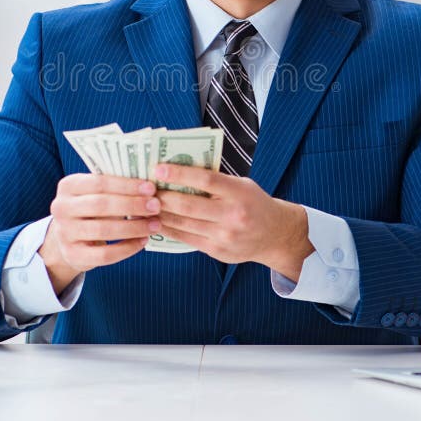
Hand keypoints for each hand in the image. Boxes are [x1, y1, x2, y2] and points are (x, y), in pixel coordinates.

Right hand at [38, 174, 160, 294]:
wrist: (68, 238)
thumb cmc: (90, 208)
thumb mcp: (94, 193)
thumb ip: (115, 187)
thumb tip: (149, 187)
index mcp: (68, 186)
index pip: (99, 182)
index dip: (126, 185)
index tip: (150, 188)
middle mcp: (61, 208)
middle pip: (101, 205)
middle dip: (132, 205)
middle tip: (156, 206)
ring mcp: (64, 233)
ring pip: (103, 230)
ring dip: (133, 227)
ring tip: (154, 225)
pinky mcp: (73, 255)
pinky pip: (104, 254)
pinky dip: (126, 248)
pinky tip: (142, 241)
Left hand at [154, 163, 312, 280]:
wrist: (275, 235)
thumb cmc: (254, 202)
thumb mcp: (242, 184)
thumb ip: (215, 180)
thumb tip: (179, 171)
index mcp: (238, 193)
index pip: (205, 180)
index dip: (179, 174)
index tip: (158, 168)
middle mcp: (232, 215)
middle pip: (188, 205)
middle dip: (163, 196)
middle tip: (145, 188)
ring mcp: (224, 236)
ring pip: (183, 224)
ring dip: (161, 214)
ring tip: (145, 204)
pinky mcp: (217, 251)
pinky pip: (186, 238)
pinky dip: (169, 229)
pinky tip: (157, 221)